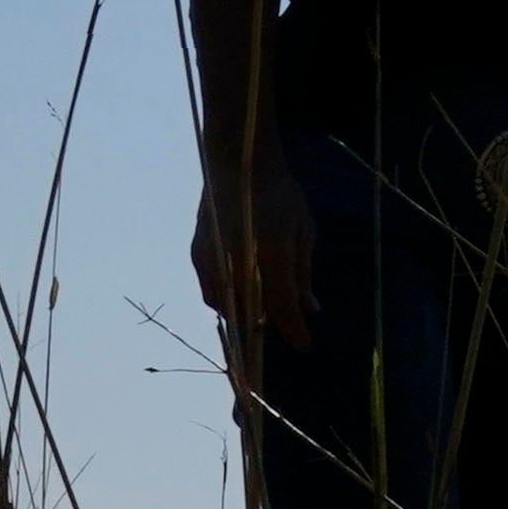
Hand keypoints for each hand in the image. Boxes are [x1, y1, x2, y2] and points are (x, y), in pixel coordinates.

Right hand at [192, 153, 316, 348]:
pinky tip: (242, 296)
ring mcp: (212, 258)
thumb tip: (310, 310)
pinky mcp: (197, 254)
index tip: (305, 346)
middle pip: (251, 312)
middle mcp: (236, 260)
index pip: (282, 305)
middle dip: (267, 328)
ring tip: (263, 313)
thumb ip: (303, 274)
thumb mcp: (303, 231)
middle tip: (283, 329)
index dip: (294, 330)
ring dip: (245, 316)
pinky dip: (227, 301)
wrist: (239, 162)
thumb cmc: (281, 194)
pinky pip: (211, 292)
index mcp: (270, 251)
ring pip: (226, 307)